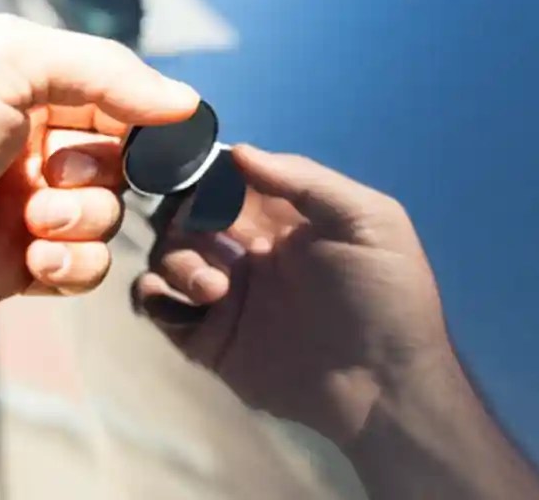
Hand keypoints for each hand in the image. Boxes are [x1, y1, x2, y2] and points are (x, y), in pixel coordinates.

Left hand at [0, 15, 197, 337]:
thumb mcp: (5, 62)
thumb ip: (104, 71)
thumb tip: (183, 100)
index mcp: (18, 86)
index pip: (112, 94)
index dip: (142, 114)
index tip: (165, 133)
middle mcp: (22, 145)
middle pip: (119, 160)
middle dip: (103, 172)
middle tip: (55, 177)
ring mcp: (16, 209)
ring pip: (107, 219)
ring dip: (86, 221)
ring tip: (33, 222)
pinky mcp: (9, 269)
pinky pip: (81, 269)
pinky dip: (72, 264)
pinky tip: (31, 258)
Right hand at [133, 145, 448, 445]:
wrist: (384, 386)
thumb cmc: (386, 297)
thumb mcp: (368, 220)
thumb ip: (305, 180)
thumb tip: (238, 152)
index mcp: (284, 219)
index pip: (228, 182)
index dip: (207, 175)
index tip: (200, 180)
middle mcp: (249, 251)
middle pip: (188, 215)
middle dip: (186, 218)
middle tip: (210, 236)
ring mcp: (227, 296)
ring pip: (169, 257)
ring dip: (179, 262)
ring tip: (214, 291)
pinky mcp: (210, 340)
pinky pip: (159, 307)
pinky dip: (152, 294)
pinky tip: (181, 300)